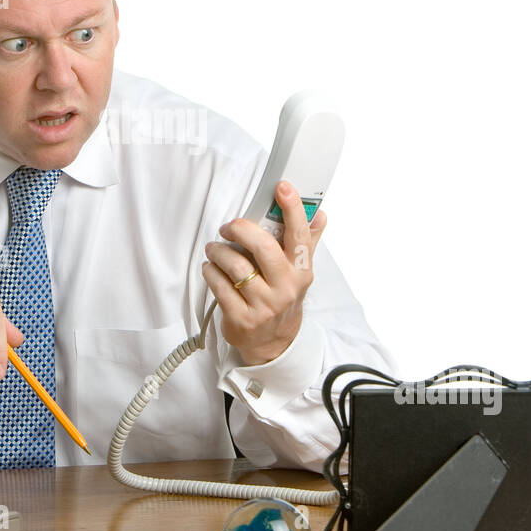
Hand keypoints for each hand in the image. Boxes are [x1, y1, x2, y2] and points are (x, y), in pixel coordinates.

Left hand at [201, 180, 326, 365]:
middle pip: (263, 248)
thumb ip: (307, 241)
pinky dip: (210, 272)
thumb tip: (320, 213)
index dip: (292, 209)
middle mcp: (285, 287)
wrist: (274, 343)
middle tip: (228, 227)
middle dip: (240, 229)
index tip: (282, 187)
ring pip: (235, 266)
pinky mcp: (242, 319)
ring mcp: (264, 305)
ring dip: (218, 251)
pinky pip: (219, 286)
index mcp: (301, 270)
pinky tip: (210, 268)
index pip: (299, 235)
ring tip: (213, 249)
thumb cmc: (283, 297)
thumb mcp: (299, 271)